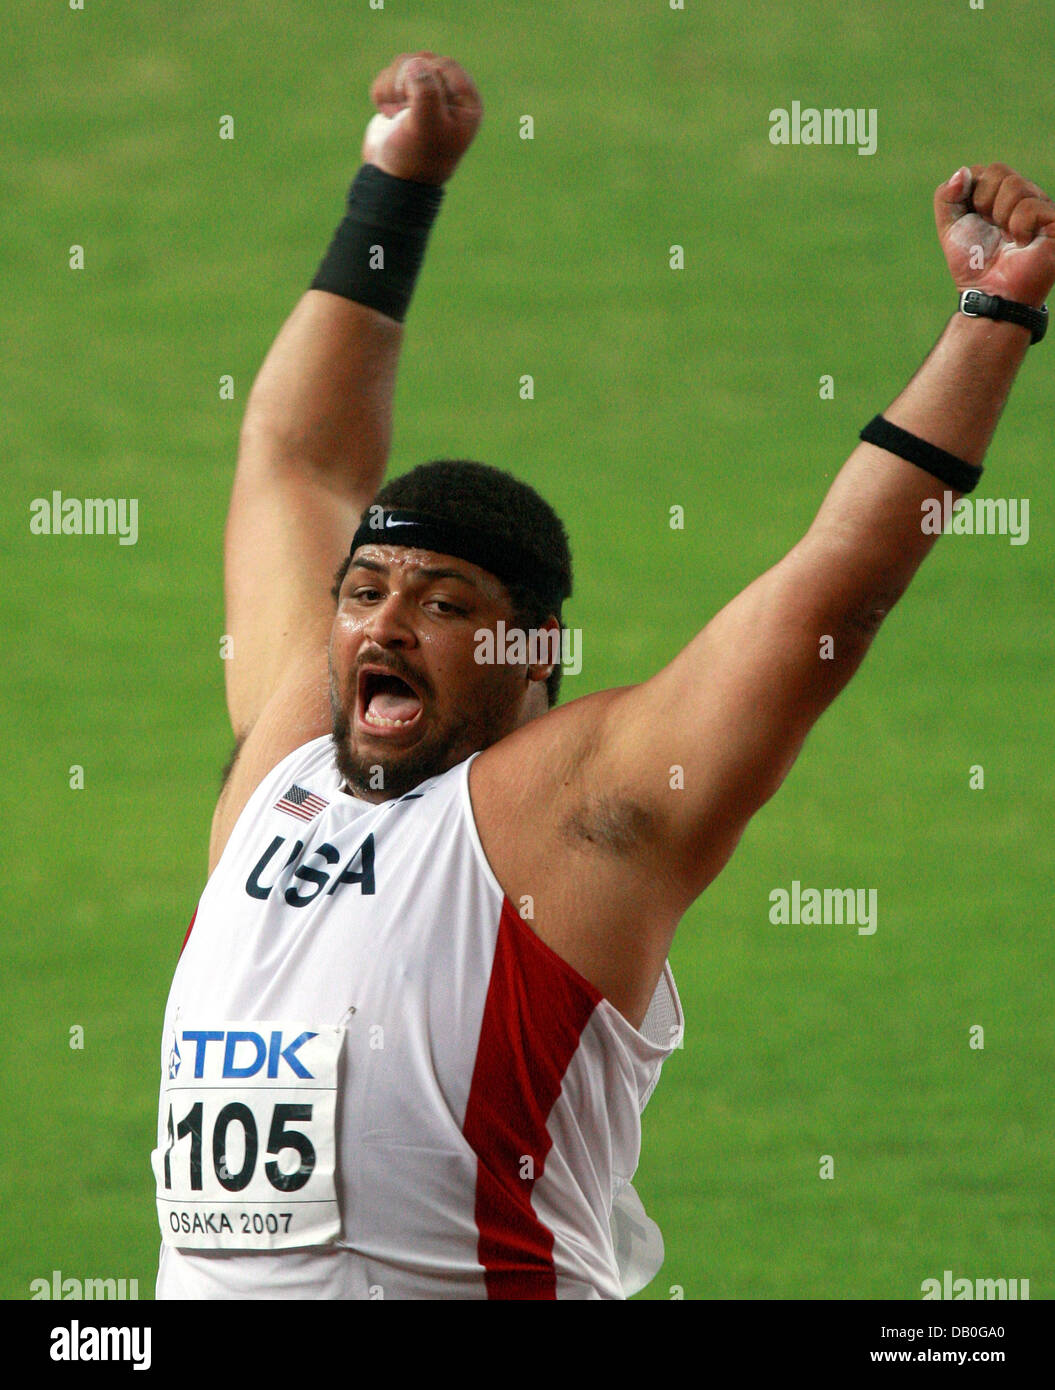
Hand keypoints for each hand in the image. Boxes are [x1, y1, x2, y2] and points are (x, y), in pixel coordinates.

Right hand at [362, 51, 482, 186]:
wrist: (390, 181)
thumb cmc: (414, 158)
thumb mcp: (425, 126)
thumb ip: (426, 91)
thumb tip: (416, 62)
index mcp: (466, 104)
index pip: (445, 65)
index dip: (425, 76)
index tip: (412, 99)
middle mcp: (448, 98)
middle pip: (423, 61)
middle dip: (404, 79)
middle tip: (400, 107)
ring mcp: (425, 97)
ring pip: (404, 65)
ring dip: (391, 86)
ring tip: (391, 113)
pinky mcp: (402, 99)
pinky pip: (389, 76)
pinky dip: (382, 92)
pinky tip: (385, 113)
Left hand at [935, 162, 1054, 308]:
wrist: (989, 293)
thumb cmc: (972, 262)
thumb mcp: (949, 227)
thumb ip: (947, 196)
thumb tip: (962, 171)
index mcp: (999, 194)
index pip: (984, 170)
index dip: (971, 195)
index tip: (974, 219)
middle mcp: (1023, 195)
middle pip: (999, 171)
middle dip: (984, 203)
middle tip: (990, 228)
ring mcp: (1041, 206)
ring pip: (1015, 185)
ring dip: (1001, 217)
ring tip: (1007, 238)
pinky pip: (1031, 206)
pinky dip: (1018, 227)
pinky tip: (1022, 243)